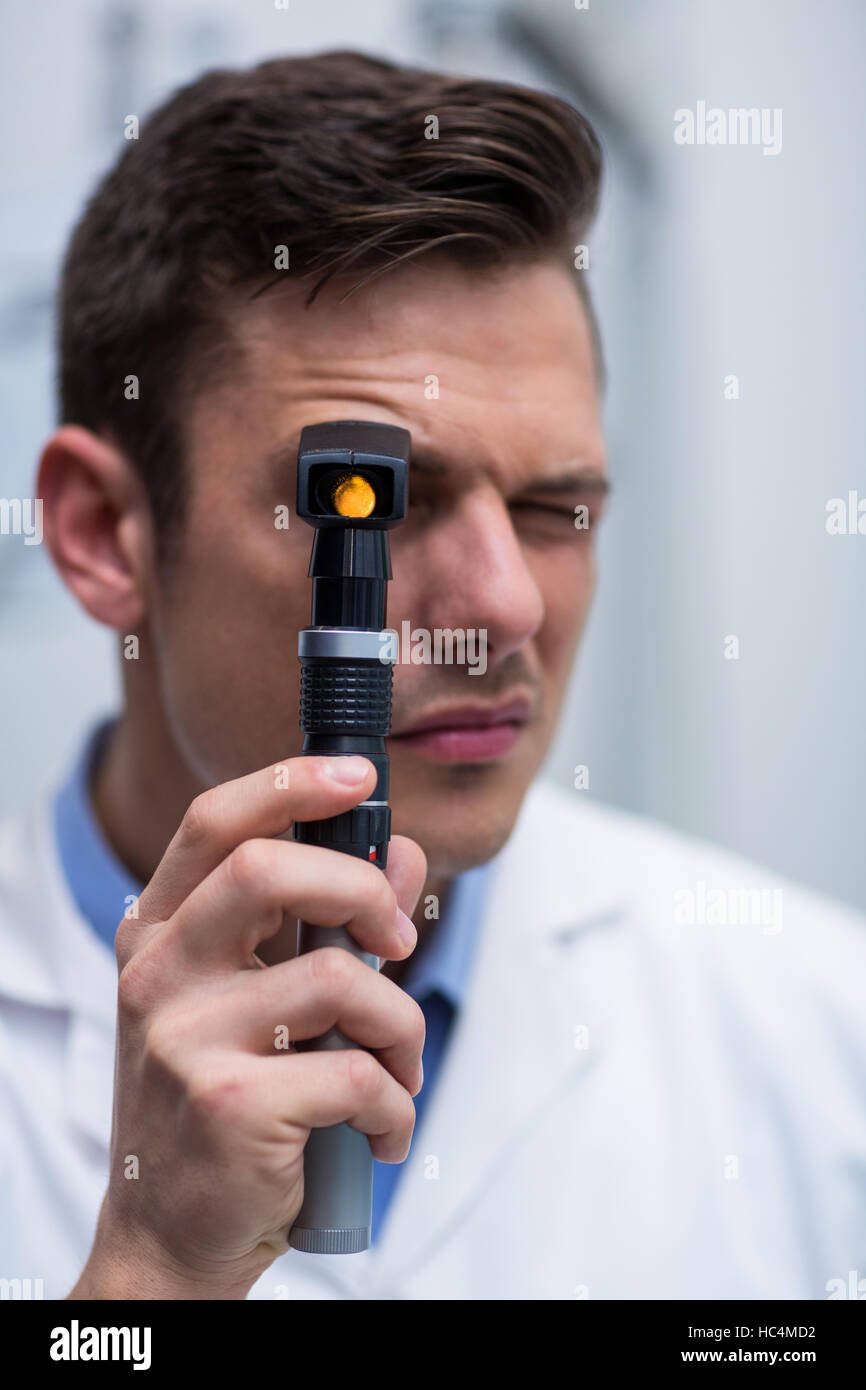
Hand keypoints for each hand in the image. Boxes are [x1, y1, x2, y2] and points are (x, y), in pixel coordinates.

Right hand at [68, 754, 425, 1299]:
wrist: (168, 1235)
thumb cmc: (221, 1104)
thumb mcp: (259, 1005)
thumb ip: (330, 926)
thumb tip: (402, 855)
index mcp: (159, 933)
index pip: (214, 822)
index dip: (290, 781)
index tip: (359, 774)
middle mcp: (158, 973)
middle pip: (270, 871)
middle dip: (363, 893)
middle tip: (397, 938)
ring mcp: (184, 1037)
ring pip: (340, 979)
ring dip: (400, 1028)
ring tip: (398, 1070)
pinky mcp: (227, 1103)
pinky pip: (358, 1075)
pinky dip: (398, 1105)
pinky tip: (386, 1132)